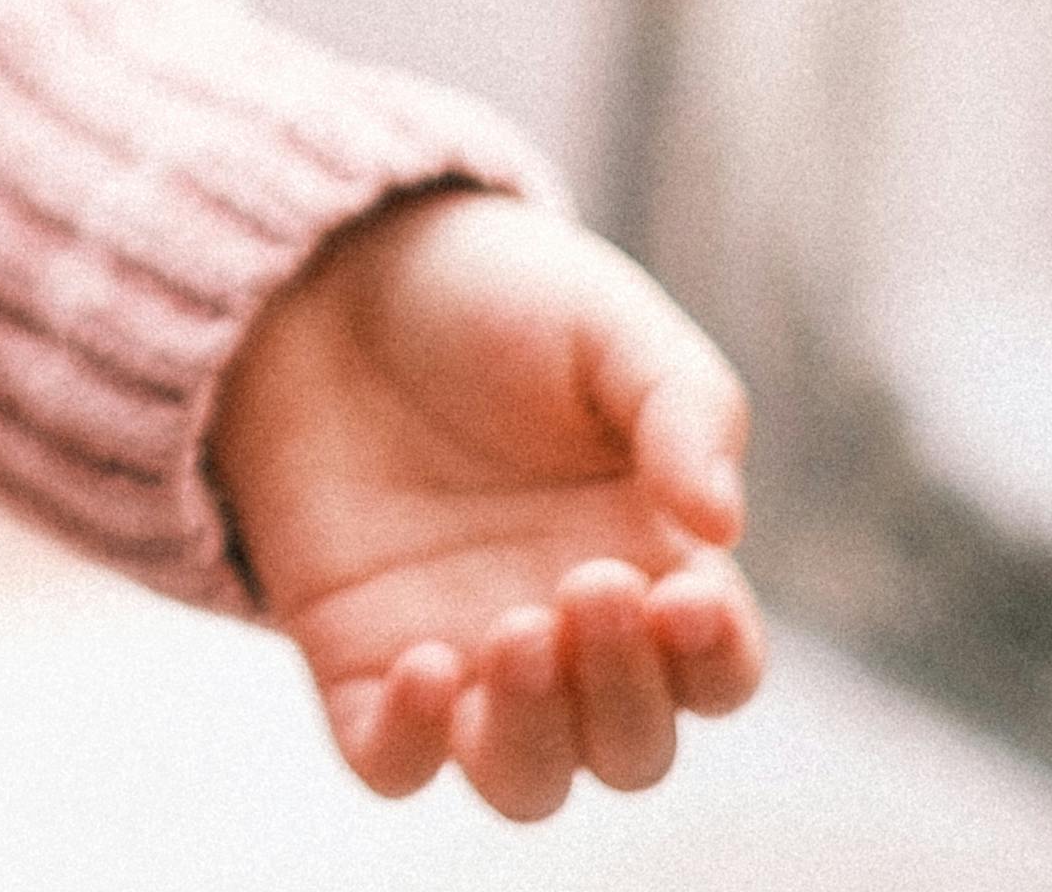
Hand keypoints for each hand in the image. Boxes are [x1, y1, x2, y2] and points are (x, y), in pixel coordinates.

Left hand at [209, 190, 769, 821]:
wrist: (328, 271)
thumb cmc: (492, 295)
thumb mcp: (608, 324)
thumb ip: (686, 408)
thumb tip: (722, 525)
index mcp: (650, 565)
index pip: (717, 669)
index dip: (717, 658)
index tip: (685, 595)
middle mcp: (565, 635)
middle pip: (630, 747)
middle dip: (623, 692)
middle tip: (585, 583)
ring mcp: (463, 657)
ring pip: (525, 780)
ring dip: (535, 739)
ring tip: (512, 632)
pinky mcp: (358, 659)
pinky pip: (392, 761)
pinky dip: (412, 744)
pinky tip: (424, 667)